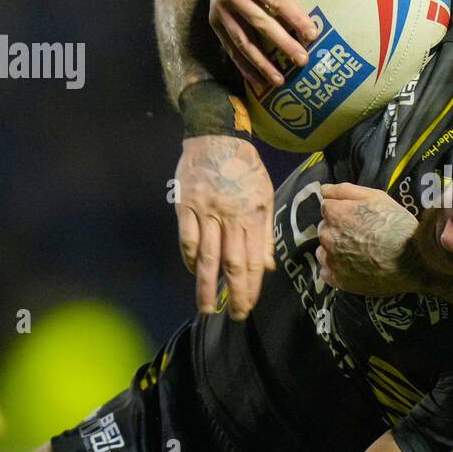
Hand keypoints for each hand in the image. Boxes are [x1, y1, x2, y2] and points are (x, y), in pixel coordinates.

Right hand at [175, 136, 275, 319]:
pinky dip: (189, 258)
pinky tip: (193, 272)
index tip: (247, 306)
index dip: (251, 287)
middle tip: (233, 316)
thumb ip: (264, 233)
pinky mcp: (186, 205)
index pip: (254, 260)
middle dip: (233, 293)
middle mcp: (231, 215)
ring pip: (206, 255)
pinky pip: (187, 238)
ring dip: (206, 284)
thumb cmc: (245, 168)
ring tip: (206, 306)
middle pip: (232, 263)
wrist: (217, 135)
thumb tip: (266, 267)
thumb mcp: (265, 196)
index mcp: (253, 214)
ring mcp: (206, 211)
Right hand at [209, 0, 323, 89]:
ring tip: (280, 82)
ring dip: (261, 64)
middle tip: (303, 61)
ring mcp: (221, 11)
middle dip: (282, 44)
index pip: (276, 0)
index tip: (313, 34)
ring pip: (243, 41)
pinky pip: (231, 49)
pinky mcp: (215, 24)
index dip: (294, 17)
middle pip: (260, 23)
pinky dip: (244, 67)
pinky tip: (259, 84)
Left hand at [317, 183, 420, 295]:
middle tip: (361, 235)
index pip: (327, 208)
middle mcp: (328, 237)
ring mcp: (332, 261)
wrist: (413, 259)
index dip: (343, 211)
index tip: (357, 217)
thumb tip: (323, 189)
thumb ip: (345, 190)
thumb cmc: (396, 224)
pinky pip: (327, 273)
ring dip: (334, 250)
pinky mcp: (338, 280)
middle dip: (338, 230)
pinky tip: (352, 267)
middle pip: (326, 230)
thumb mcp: (376, 196)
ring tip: (357, 253)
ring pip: (324, 251)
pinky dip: (336, 269)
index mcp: (335, 214)